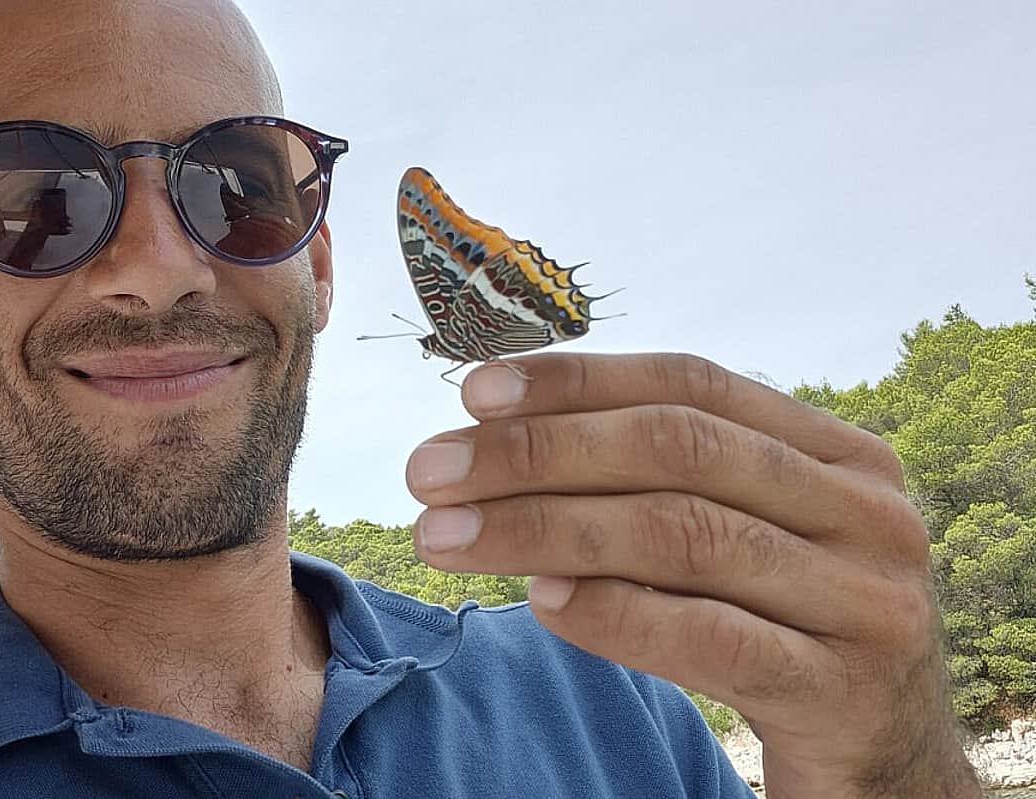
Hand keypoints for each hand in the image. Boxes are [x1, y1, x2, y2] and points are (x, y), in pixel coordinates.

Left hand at [405, 353, 982, 797]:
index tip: (474, 392)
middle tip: (431, 470)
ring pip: (682, 535)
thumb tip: (501, 437)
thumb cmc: (784, 627)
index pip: (692, 385)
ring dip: (545, 528)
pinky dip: (614, 612)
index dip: (578, 382)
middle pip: (678, 450)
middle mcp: (865, 513)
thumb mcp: (740, 537)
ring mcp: (866, 601)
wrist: (884, 759)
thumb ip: (662, 484)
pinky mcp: (842, 691)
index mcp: (838, 454)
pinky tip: (538, 602)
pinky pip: (709, 637)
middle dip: (538, 453)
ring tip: (446, 536)